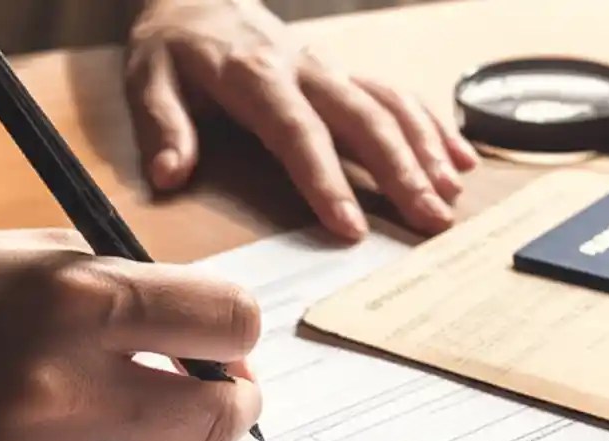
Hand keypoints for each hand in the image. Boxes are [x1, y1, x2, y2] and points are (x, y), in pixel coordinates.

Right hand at [0, 229, 261, 440]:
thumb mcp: (30, 252)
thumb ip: (124, 288)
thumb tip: (206, 336)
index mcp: (77, 297)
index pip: (228, 323)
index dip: (238, 329)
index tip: (228, 337)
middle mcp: (61, 383)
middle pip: (217, 417)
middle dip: (235, 401)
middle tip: (224, 390)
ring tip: (154, 412)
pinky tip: (76, 434)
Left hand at [125, 0, 478, 241]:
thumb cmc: (173, 45)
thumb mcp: (149, 79)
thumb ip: (163, 127)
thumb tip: (170, 175)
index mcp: (255, 77)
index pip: (298, 134)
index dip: (326, 181)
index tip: (350, 226)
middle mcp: (303, 70)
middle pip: (362, 121)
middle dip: (401, 172)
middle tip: (430, 221)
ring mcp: (329, 69)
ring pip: (388, 106)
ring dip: (425, 152)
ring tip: (450, 198)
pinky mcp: (342, 73)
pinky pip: (395, 95)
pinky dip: (431, 126)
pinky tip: (459, 160)